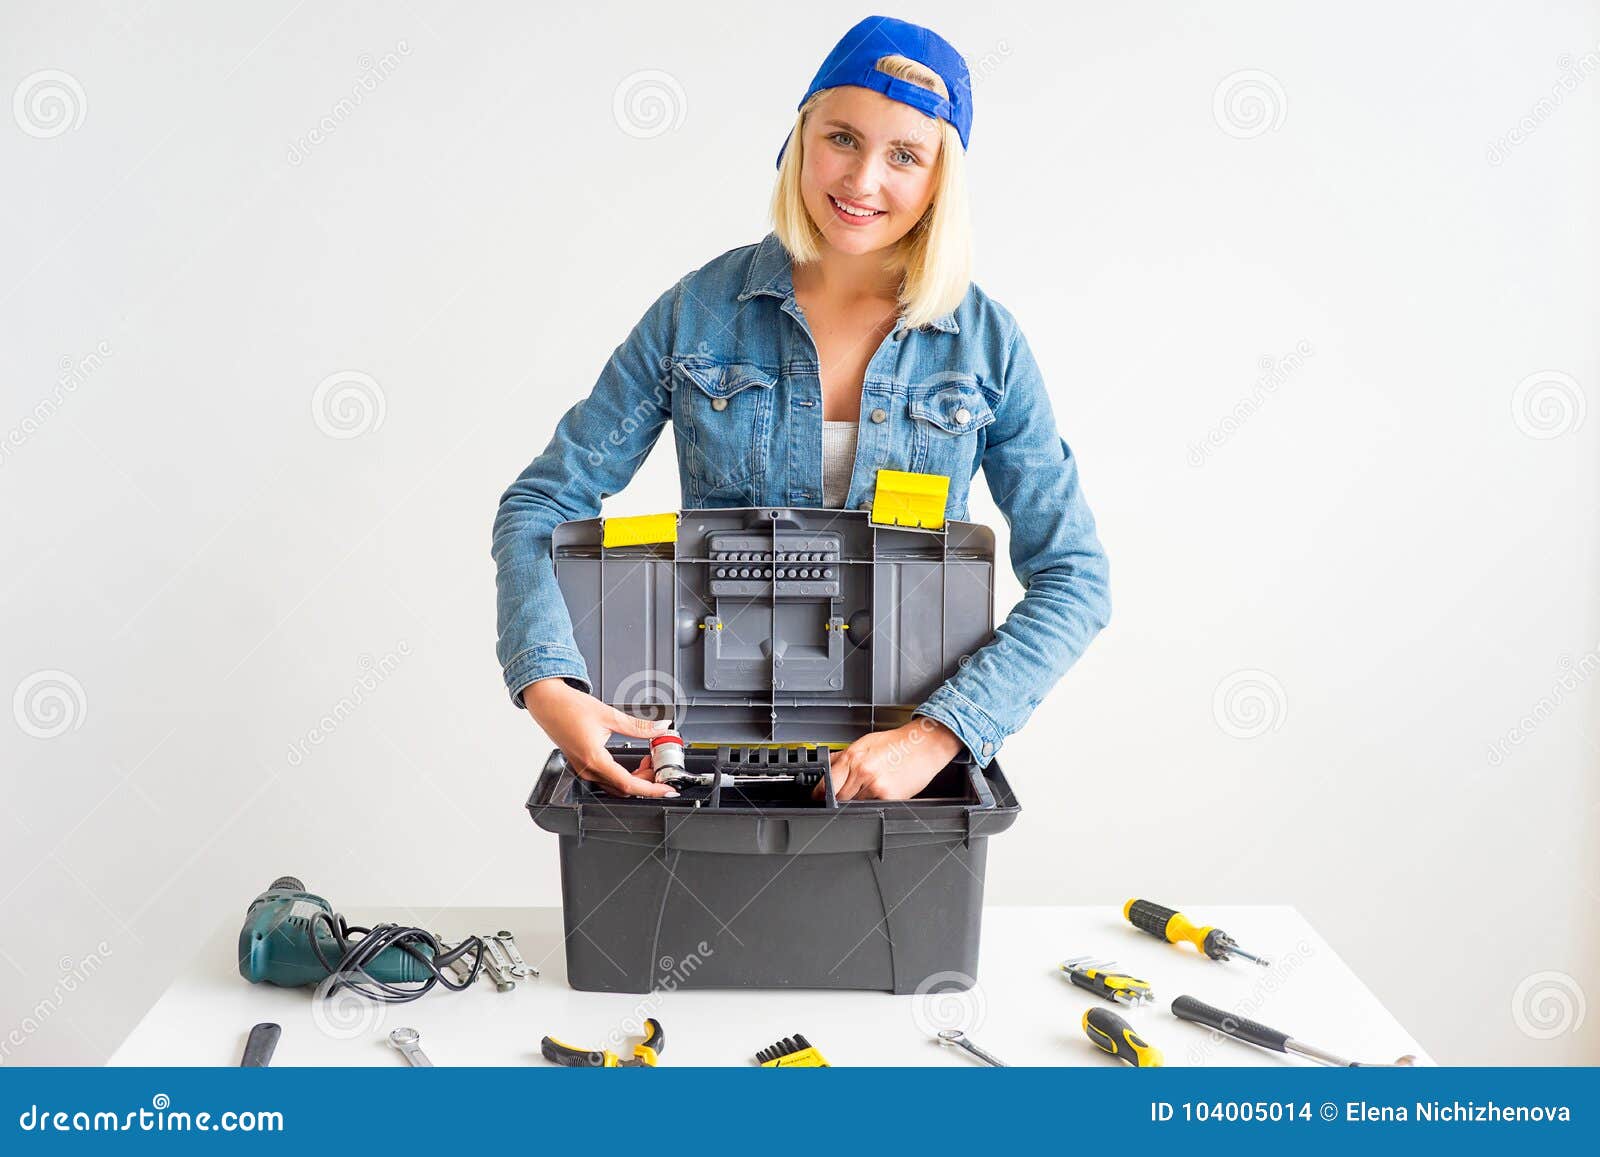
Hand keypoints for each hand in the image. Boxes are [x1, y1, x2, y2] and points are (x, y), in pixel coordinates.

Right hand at [523, 677, 677, 797]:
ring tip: (647, 760)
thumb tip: (660, 727)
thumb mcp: (609, 715)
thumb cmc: (569, 707)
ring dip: (634, 778)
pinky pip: (605, 779)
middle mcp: (587, 769)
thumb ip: (638, 725)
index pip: (629, 784)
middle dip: (645, 780)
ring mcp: (582, 770)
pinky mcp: (581, 766)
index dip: (652, 789)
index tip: (666, 790)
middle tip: (658, 763)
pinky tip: (630, 761)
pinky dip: (622, 774)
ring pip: (614, 786)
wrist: (547, 702)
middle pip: (623, 788)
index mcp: (594, 759)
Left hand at [811, 717, 963, 801]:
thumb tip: (826, 764)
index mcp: (854, 757)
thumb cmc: (897, 743)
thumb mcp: (865, 742)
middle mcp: (862, 771)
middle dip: (840, 796)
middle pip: (839, 797)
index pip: (827, 783)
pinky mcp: (889, 797)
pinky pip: (873, 806)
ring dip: (858, 799)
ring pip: (855, 803)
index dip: (819, 793)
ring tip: (872, 784)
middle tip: (850, 790)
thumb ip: (843, 755)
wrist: (924, 745)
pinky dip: (874, 802)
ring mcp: (875, 786)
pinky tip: (882, 790)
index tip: (818, 797)